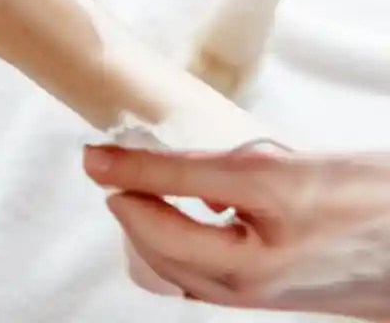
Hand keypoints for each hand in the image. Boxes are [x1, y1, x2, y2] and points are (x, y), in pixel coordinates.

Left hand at [84, 143, 389, 318]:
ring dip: (155, 228)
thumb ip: (190, 170)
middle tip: (112, 166)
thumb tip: (106, 163)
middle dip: (133, 207)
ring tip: (147, 186)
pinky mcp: (280, 291)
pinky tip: (199, 212)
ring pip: (181, 268)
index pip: (154, 222)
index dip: (122, 178)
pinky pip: (211, 272)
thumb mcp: (278, 173)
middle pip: (159, 253)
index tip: (90, 155)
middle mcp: (247, 291)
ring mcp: (264, 295)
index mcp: (243, 268)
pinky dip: (187, 242)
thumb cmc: (375, 202)